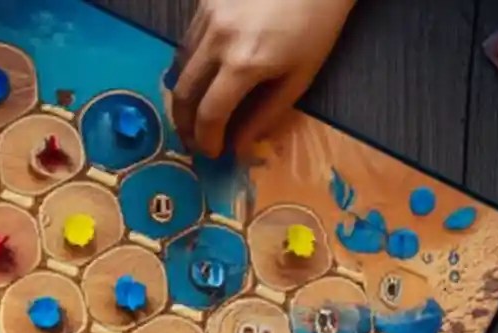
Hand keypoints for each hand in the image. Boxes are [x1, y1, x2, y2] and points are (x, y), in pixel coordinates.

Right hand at [171, 0, 356, 158]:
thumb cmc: (317, 25)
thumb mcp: (300, 76)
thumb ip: (266, 113)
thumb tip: (239, 144)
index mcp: (244, 64)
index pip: (210, 114)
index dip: (206, 139)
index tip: (212, 152)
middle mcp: (217, 41)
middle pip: (183, 93)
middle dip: (184, 124)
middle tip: (192, 140)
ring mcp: (206, 17)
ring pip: (180, 66)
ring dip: (185, 95)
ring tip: (195, 111)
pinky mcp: (204, 1)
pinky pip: (188, 40)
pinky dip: (190, 65)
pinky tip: (203, 75)